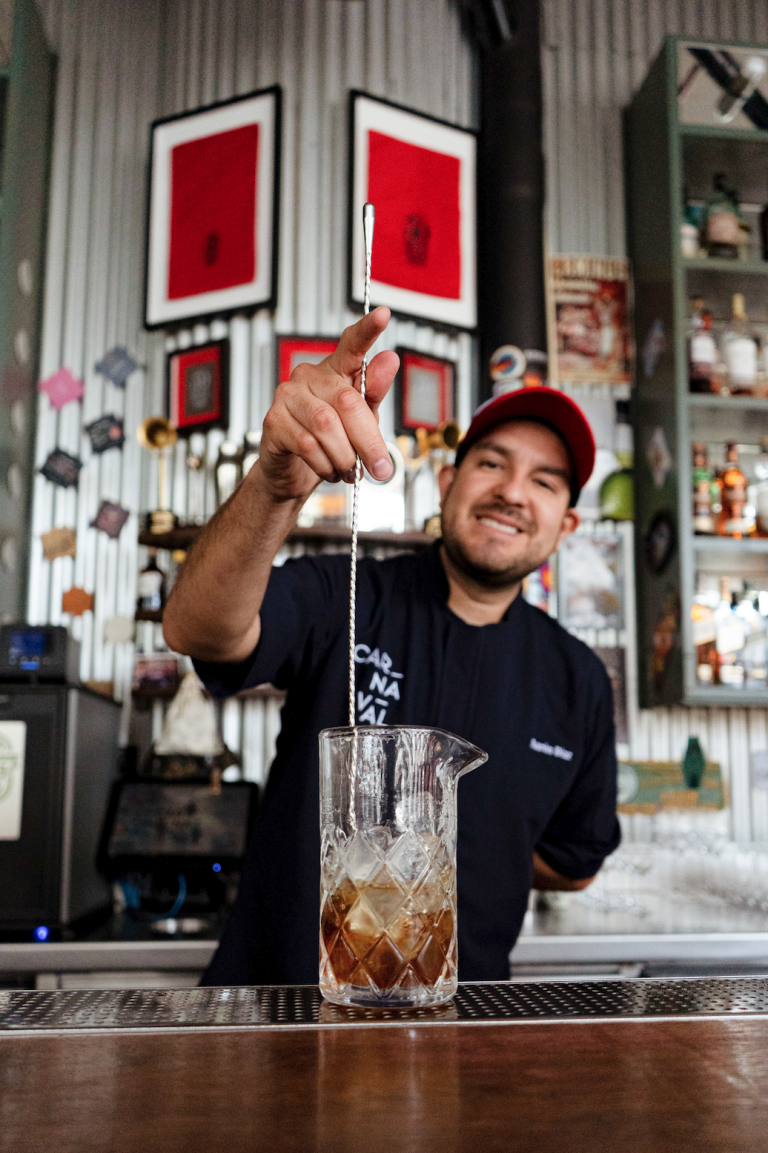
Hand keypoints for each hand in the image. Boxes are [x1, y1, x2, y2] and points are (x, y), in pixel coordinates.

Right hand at [257, 307, 398, 500]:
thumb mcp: (362, 420)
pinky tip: (329, 470)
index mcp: (336, 371)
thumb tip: (389, 359)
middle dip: (368, 442)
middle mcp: (309, 376)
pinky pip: (307, 444)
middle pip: (347, 402)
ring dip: (345, 457)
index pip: (352, 344)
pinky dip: (325, 464)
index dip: (368, 329)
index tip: (383, 314)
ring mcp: (288, 395)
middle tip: (380, 469)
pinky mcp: (273, 420)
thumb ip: (374, 393)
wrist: (294, 474)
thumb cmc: (332, 442)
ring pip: (327, 427)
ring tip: (350, 471)